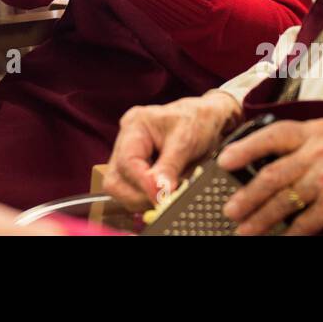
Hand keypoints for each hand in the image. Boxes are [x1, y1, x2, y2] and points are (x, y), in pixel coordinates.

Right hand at [103, 90, 241, 210]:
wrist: (207, 119)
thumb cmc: (197, 122)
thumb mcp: (186, 141)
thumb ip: (170, 167)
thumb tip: (158, 192)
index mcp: (135, 125)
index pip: (127, 162)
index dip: (142, 184)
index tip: (160, 199)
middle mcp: (125, 140)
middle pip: (115, 179)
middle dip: (138, 195)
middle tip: (164, 201)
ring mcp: (127, 155)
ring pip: (120, 188)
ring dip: (142, 198)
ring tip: (167, 195)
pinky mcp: (134, 169)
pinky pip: (130, 191)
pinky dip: (145, 197)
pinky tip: (163, 192)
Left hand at [217, 118, 322, 235]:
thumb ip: (297, 146)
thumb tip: (255, 164)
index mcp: (314, 131)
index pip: (274, 135)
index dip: (246, 147)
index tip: (223, 160)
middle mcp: (320, 151)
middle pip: (273, 175)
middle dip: (247, 195)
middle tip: (229, 209)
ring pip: (284, 201)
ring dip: (260, 218)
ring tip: (244, 229)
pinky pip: (304, 221)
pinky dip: (289, 232)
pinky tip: (278, 238)